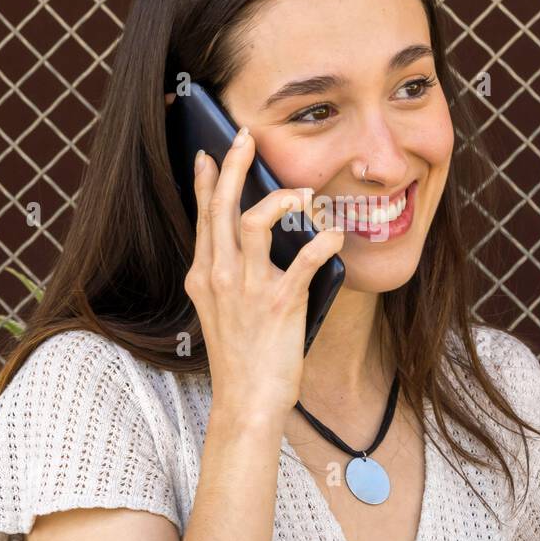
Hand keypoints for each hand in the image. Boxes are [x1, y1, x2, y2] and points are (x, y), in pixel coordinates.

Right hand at [182, 126, 343, 429]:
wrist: (246, 402)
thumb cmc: (241, 357)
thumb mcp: (221, 310)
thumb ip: (231, 274)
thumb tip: (252, 238)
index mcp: (203, 276)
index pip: (203, 218)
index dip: (207, 182)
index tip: (209, 154)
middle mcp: (219, 276)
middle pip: (222, 208)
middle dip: (234, 167)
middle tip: (245, 138)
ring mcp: (247, 289)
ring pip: (255, 222)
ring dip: (281, 199)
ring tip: (302, 194)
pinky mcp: (279, 303)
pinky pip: (303, 259)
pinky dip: (322, 240)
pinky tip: (335, 233)